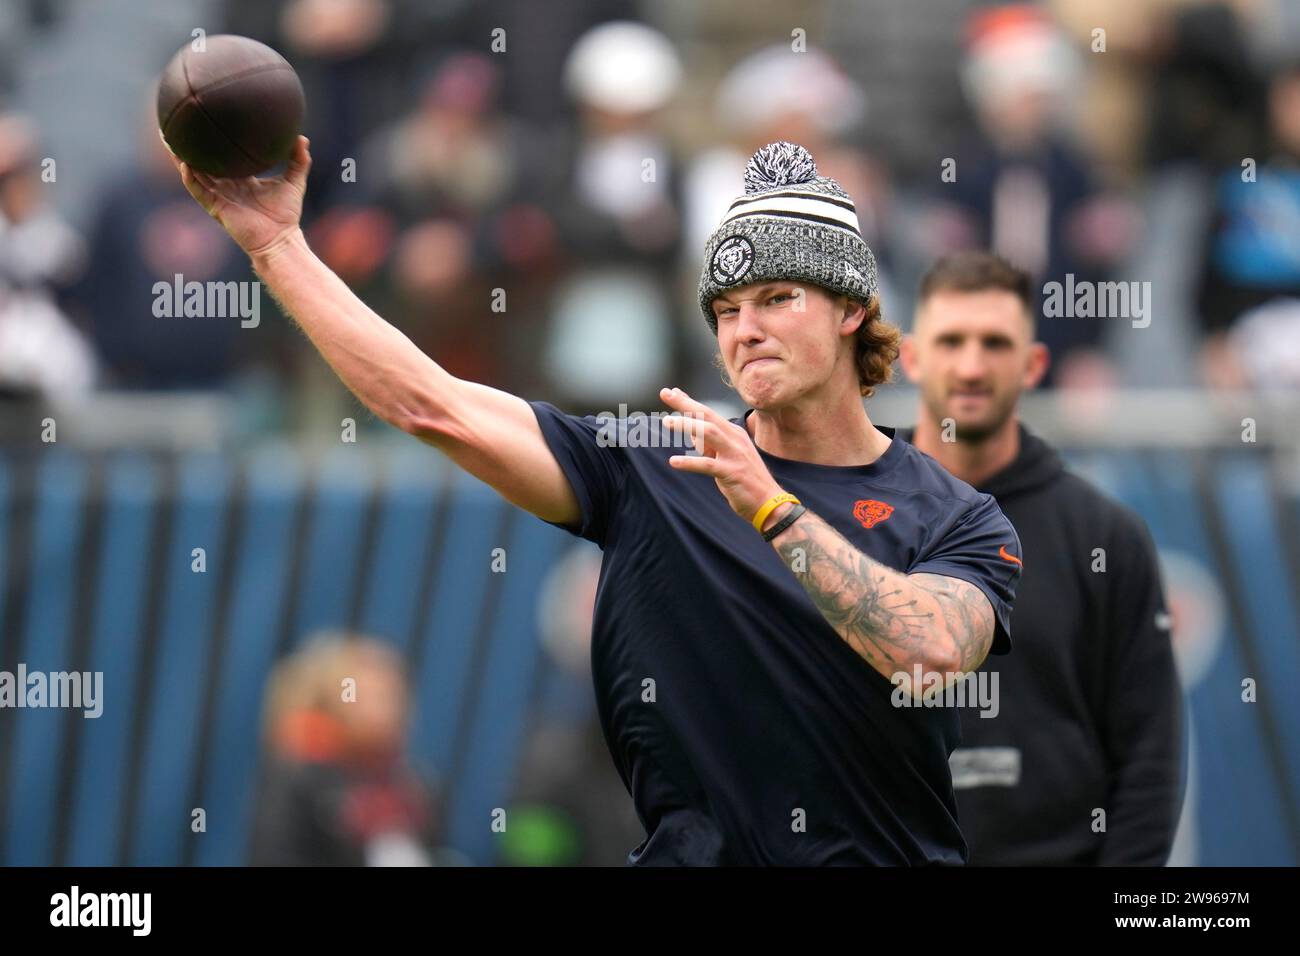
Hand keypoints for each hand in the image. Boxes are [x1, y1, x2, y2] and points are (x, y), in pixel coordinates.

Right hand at [169, 133, 311, 257]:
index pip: (224, 157)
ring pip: (193, 173)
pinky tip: (184, 164)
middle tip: (180, 122)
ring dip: (180, 158)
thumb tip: (302, 138)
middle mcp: (226, 186)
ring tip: (168, 138)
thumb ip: (299, 160)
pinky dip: (190, 178)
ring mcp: (218, 196)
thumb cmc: (287, 215)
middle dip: (190, 145)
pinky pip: (198, 190)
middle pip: (203, 162)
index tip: (210, 122)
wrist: (280, 239)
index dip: (215, 142)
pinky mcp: (215, 207)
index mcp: (241, 179)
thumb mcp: (294, 182)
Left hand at [660, 387, 784, 526]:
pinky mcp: (733, 472)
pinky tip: (674, 462)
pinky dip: (690, 462)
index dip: (689, 402)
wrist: (769, 503)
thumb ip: (709, 445)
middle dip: (686, 403)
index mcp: (734, 433)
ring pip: (709, 432)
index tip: (671, 392)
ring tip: (667, 422)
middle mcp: (735, 439)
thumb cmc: (745, 481)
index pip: (708, 413)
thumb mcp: (726, 457)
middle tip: (665, 394)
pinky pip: (708, 464)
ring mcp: (735, 454)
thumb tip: (690, 434)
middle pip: (707, 415)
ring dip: (687, 425)